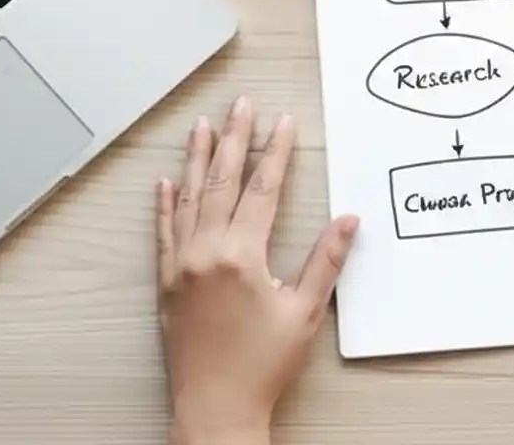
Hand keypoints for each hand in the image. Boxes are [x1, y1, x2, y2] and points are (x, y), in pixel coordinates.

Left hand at [156, 97, 359, 444]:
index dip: (275, 152)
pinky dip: (165, 204)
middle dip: (235, 139)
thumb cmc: (261, 367)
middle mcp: (205, 252)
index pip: (262, 189)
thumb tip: (349, 221)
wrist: (215, 407)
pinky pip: (163, 232)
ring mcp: (181, 265)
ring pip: (189, 198)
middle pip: (222, 182)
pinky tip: (167, 181)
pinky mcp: (166, 281)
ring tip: (203, 127)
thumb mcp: (304, 313)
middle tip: (242, 106)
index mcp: (241, 255)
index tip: (283, 124)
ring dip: (197, 159)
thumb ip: (326, 261)